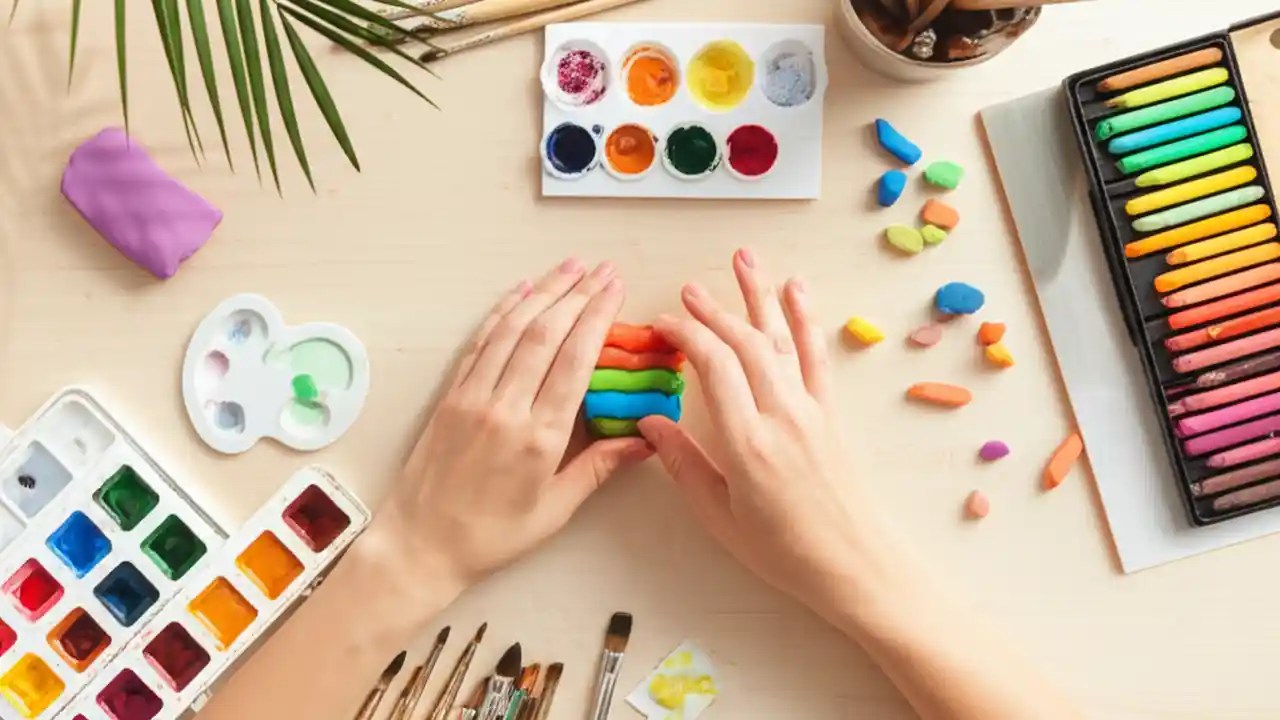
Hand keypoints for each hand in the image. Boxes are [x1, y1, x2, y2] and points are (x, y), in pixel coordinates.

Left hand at [376, 258, 652, 596]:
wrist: (420, 544)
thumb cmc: (492, 536)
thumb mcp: (555, 510)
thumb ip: (599, 467)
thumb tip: (646, 439)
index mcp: (540, 438)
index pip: (575, 361)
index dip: (597, 318)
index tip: (615, 290)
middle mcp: (506, 408)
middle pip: (547, 335)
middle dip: (578, 296)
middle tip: (602, 269)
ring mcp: (473, 397)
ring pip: (513, 330)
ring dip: (544, 293)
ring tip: (570, 267)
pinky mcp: (450, 396)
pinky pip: (480, 343)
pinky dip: (502, 312)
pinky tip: (521, 291)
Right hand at [639, 249, 893, 617]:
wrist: (855, 566)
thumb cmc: (783, 552)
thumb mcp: (720, 517)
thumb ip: (684, 464)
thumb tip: (650, 422)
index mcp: (746, 443)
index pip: (712, 367)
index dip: (685, 336)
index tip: (661, 323)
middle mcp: (781, 415)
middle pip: (743, 344)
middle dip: (712, 309)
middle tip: (686, 288)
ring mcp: (811, 410)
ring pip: (779, 339)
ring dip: (759, 295)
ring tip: (743, 258)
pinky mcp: (831, 413)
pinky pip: (816, 356)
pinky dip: (805, 319)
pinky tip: (796, 290)